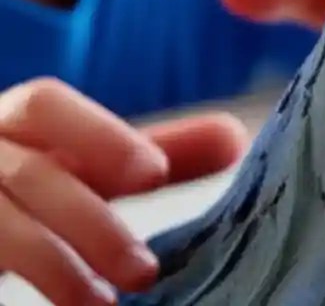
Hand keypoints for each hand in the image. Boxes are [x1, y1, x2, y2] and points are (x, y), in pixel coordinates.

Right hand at [0, 78, 247, 305]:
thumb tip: (235, 138)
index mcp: (17, 120)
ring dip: (56, 268)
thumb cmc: (30, 184)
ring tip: (104, 304)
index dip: (101, 137)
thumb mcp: (87, 164)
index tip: (156, 174)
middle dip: (92, 223)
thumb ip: (154, 149)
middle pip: (31, 175)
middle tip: (144, 271)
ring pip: (2, 228)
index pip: (47, 105)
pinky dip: (31, 284)